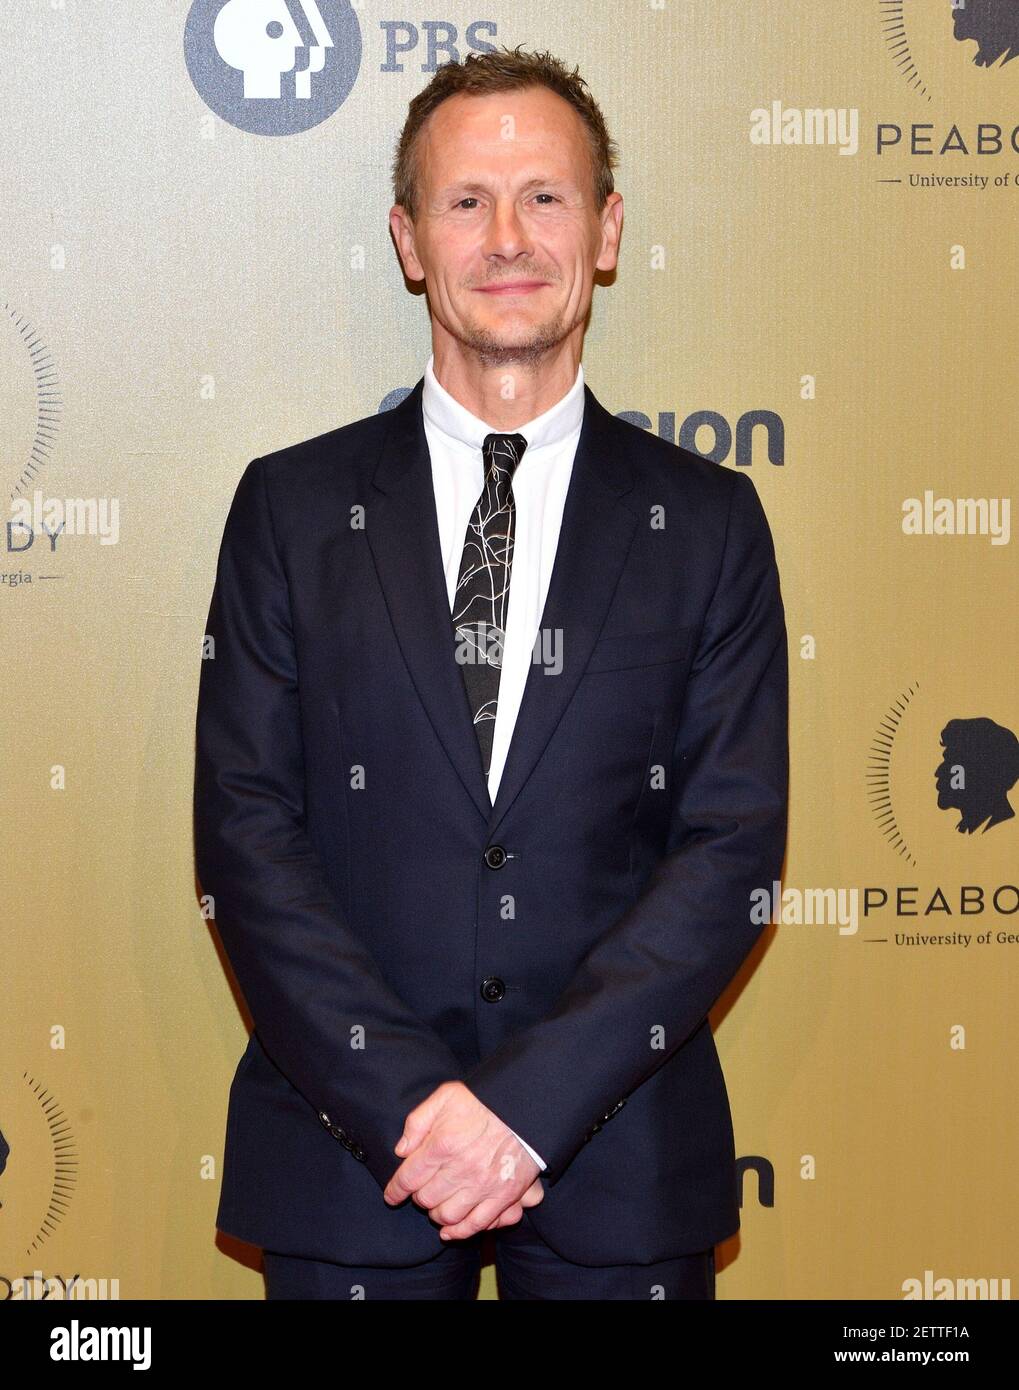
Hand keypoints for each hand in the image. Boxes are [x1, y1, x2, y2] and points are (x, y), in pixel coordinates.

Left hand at [383, 1081, 543, 1238]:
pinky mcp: (503, 1196)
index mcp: (442, 1145)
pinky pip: (476, 1224)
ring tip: (436, 1205)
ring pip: (447, 1215)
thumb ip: (418, 1122)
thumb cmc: (483, 1101)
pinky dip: (459, 1232)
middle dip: (418, 1197)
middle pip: (425, 1199)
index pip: (408, 1178)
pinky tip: (450, 1231)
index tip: (392, 1195)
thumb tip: (402, 1151)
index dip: (395, 1190)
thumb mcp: (445, 1097)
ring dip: (436, 1214)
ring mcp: (482, 1185)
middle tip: (422, 1190)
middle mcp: (460, 1169)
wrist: (525, 1106)